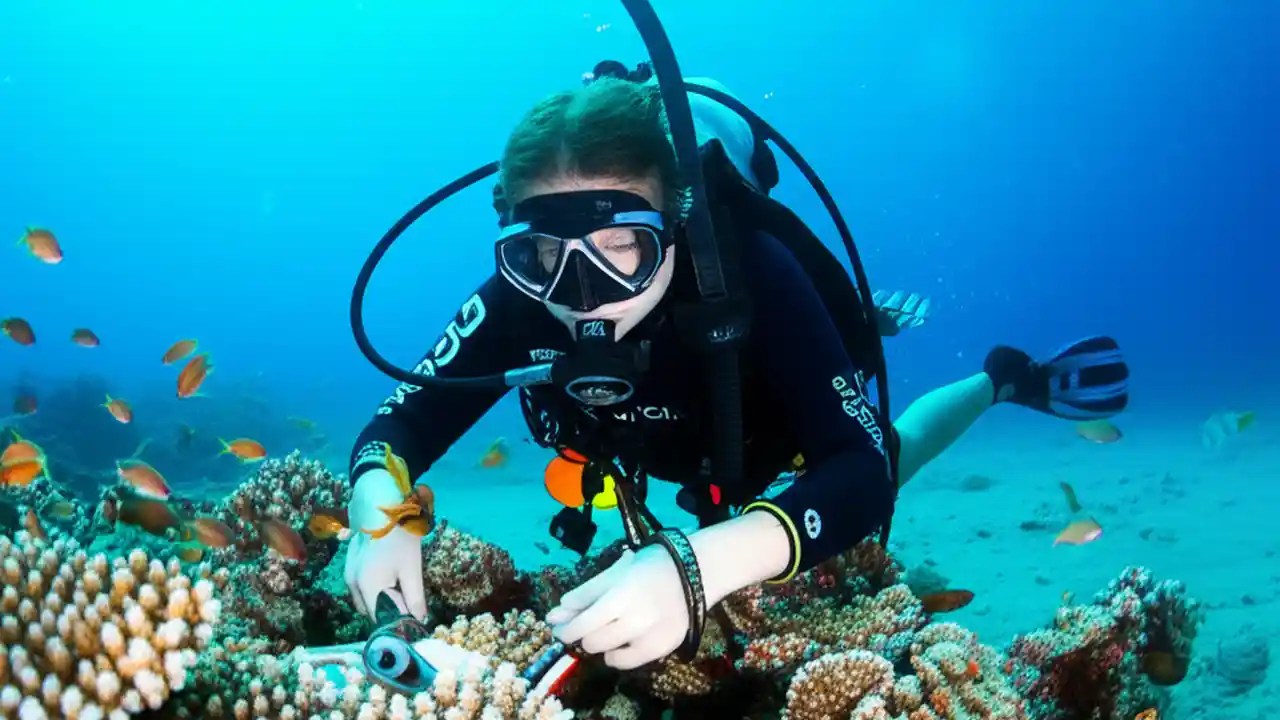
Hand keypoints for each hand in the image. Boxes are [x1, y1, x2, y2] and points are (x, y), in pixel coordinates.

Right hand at [344, 469, 427, 620]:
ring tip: (401, 583)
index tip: (414, 618)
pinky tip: (390, 574)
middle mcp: (353, 585)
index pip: (381, 620)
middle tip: (411, 598)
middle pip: (373, 611)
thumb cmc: (399, 536)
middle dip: (391, 611)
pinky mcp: (350, 566)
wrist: (380, 503)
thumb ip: (414, 598)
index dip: (398, 622)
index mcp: (368, 588)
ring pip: (367, 600)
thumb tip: (419, 621)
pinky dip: (376, 588)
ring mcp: (349, 575)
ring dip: (383, 599)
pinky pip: (364, 588)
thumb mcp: (412, 568)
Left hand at [546, 546, 688, 669]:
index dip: (564, 625)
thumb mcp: (616, 571)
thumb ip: (586, 593)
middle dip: (578, 632)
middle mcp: (635, 617)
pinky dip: (614, 655)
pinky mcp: (661, 647)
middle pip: (589, 637)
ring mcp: (649, 635)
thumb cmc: (651, 566)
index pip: (582, 619)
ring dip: (595, 641)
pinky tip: (617, 643)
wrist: (696, 573)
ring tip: (603, 628)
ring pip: (603, 650)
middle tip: (581, 624)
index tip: (557, 624)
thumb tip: (555, 614)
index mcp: (621, 593)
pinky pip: (625, 662)